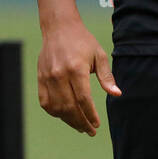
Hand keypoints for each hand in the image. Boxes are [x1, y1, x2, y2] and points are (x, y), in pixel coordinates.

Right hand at [37, 16, 119, 135]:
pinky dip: (55, 112)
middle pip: (69, 107)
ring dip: (68, 120)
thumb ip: (107, 76)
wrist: (59, 28)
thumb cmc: (83, 41)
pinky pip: (45, 102)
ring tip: (80, 126)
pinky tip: (65, 116)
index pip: (83, 99)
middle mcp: (60, 74)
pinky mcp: (40, 78)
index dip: (90, 115)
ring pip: (56, 108)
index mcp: (76, 69)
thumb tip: (117, 94)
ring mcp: (47, 77)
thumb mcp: (99, 55)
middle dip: (81, 122)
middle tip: (90, 131)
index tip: (97, 124)